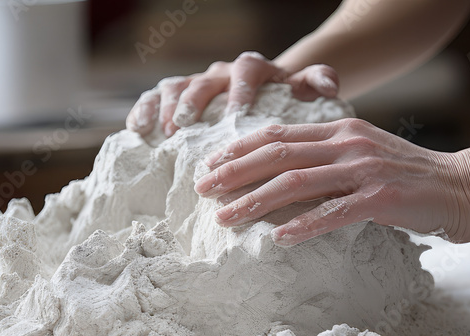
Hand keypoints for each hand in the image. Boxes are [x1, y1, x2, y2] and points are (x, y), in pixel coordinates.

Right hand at [126, 51, 339, 136]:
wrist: (270, 96)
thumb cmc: (290, 99)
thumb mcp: (307, 90)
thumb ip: (318, 82)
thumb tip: (331, 85)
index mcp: (254, 69)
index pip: (247, 69)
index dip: (240, 90)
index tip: (237, 114)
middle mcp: (221, 73)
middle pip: (203, 80)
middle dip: (194, 102)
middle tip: (187, 126)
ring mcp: (197, 85)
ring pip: (176, 87)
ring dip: (168, 108)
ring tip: (166, 132)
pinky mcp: (177, 99)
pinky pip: (155, 99)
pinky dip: (145, 111)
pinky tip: (139, 130)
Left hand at [193, 118, 469, 245]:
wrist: (467, 188)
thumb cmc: (413, 180)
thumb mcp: (367, 158)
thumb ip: (331, 161)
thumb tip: (286, 180)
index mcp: (342, 130)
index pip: (279, 134)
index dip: (240, 148)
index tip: (211, 164)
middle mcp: (349, 143)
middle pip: (278, 154)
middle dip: (234, 171)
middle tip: (202, 189)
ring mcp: (365, 170)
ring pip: (297, 181)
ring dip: (255, 200)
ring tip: (226, 217)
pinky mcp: (383, 199)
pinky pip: (334, 213)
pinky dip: (303, 226)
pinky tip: (279, 239)